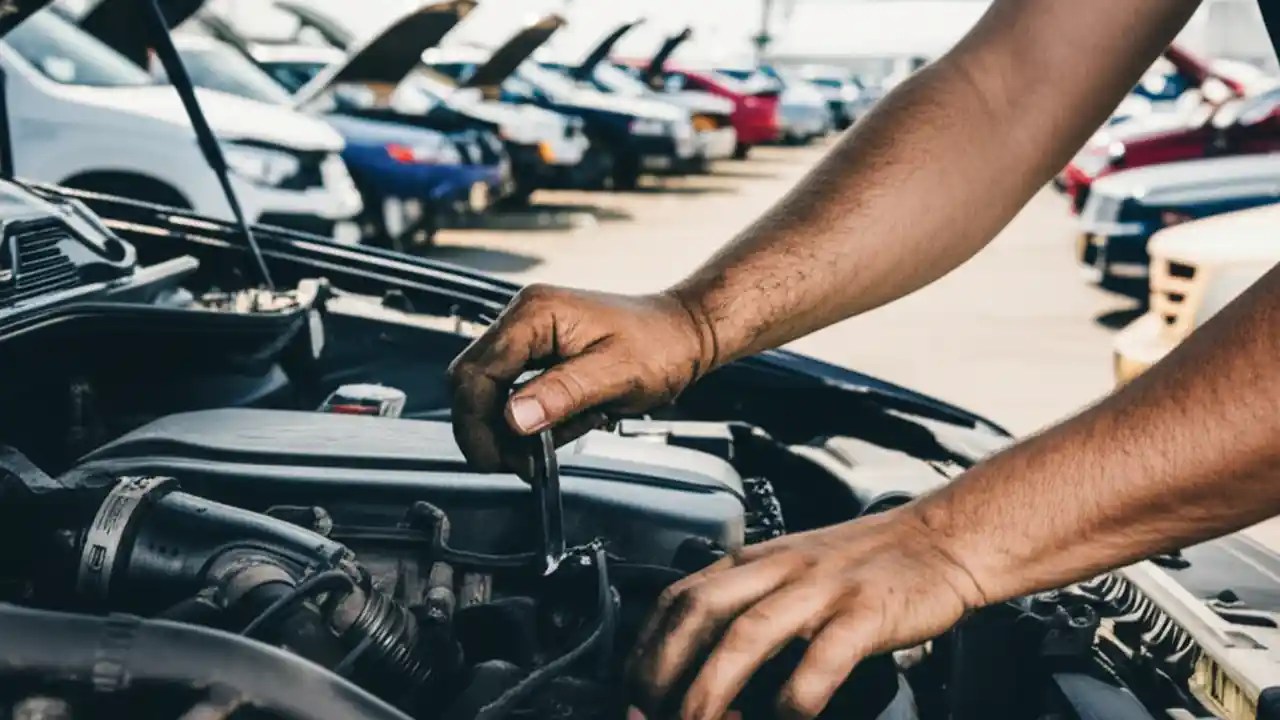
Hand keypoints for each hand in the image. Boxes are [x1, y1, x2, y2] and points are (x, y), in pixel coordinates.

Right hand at [448, 284, 715, 473]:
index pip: (477, 371)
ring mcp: (529, 334)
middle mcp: (524, 318)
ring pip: (487, 389)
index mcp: (535, 314)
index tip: (493, 459)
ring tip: (534, 455)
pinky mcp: (539, 353)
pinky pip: (511, 390)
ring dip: (504, 429)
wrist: (684, 334)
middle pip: (472, 380)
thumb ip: (562, 394)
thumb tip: (513, 418)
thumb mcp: (615, 375)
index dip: (476, 422)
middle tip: (512, 465)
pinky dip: (523, 421)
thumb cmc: (660, 345)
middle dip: (484, 429)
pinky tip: (549, 435)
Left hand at [626, 506, 986, 719]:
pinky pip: (822, 657)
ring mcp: (822, 590)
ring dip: (713, 687)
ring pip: (749, 634)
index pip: (680, 596)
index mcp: (756, 561)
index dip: (648, 646)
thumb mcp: (792, 572)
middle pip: (701, 612)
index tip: (632, 688)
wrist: (940, 540)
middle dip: (664, 668)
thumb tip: (699, 666)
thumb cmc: (864, 564)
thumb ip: (748, 608)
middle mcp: (780, 570)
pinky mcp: (865, 613)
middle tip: (650, 712)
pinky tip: (785, 718)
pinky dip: (796, 695)